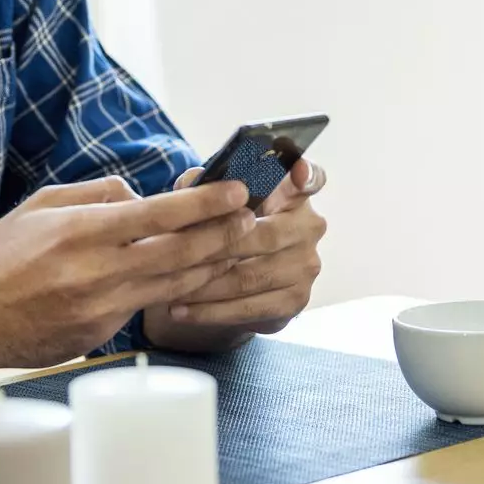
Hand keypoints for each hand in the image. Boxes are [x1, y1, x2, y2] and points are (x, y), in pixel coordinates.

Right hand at [0, 176, 253, 368]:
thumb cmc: (1, 255)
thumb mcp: (41, 205)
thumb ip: (95, 194)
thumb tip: (140, 196)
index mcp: (82, 231)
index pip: (160, 215)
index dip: (205, 203)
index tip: (236, 191)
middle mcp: (96, 272)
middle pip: (181, 253)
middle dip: (224, 234)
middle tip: (251, 218)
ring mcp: (100, 309)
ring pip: (174, 285)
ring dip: (211, 264)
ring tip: (237, 245)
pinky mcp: (99, 335)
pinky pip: (146, 307)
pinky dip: (175, 291)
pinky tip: (196, 277)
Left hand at [144, 159, 327, 348]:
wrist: (237, 286)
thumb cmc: (228, 231)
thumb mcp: (217, 206)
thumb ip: (206, 188)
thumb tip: (193, 180)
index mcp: (294, 195)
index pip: (312, 179)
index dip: (308, 175)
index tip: (297, 173)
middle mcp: (309, 228)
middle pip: (267, 235)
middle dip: (219, 244)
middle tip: (181, 252)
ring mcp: (306, 266)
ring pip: (252, 276)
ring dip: (207, 284)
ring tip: (171, 286)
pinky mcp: (295, 300)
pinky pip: (249, 307)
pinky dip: (211, 310)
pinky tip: (183, 310)